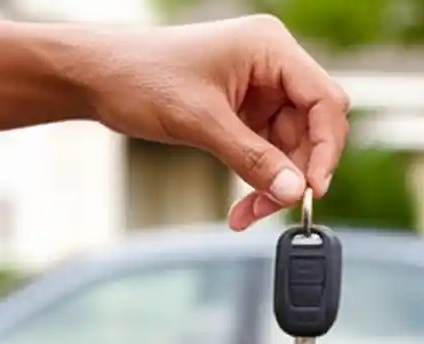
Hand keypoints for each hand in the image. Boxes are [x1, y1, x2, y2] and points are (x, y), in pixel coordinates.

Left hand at [75, 16, 350, 230]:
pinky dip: (257, 178)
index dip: (326, 148)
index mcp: (269, 47)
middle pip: (311, 126)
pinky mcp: (242, 109)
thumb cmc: (141, 79)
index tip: (311, 189)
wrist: (97, 78)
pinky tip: (243, 206)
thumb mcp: (200, 123)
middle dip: (295, 172)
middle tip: (275, 208)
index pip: (323, 99)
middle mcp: (271, 63)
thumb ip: (252, 158)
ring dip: (274, 183)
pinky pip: (265, 149)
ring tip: (247, 215)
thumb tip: (294, 191)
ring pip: (289, 145)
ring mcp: (258, 87)